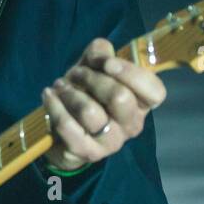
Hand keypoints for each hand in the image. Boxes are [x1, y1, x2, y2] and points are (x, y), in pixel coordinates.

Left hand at [40, 37, 166, 171]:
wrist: (63, 131)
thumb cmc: (85, 94)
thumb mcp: (93, 69)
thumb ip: (100, 54)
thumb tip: (100, 51)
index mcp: (142, 104)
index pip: (154, 91)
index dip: (131, 73)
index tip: (106, 63)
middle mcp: (133, 125)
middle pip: (120, 97)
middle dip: (92, 78)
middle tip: (76, 73)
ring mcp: (112, 142)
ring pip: (90, 112)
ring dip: (70, 92)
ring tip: (60, 86)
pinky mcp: (88, 152)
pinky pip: (68, 126)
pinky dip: (54, 106)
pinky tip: (49, 95)